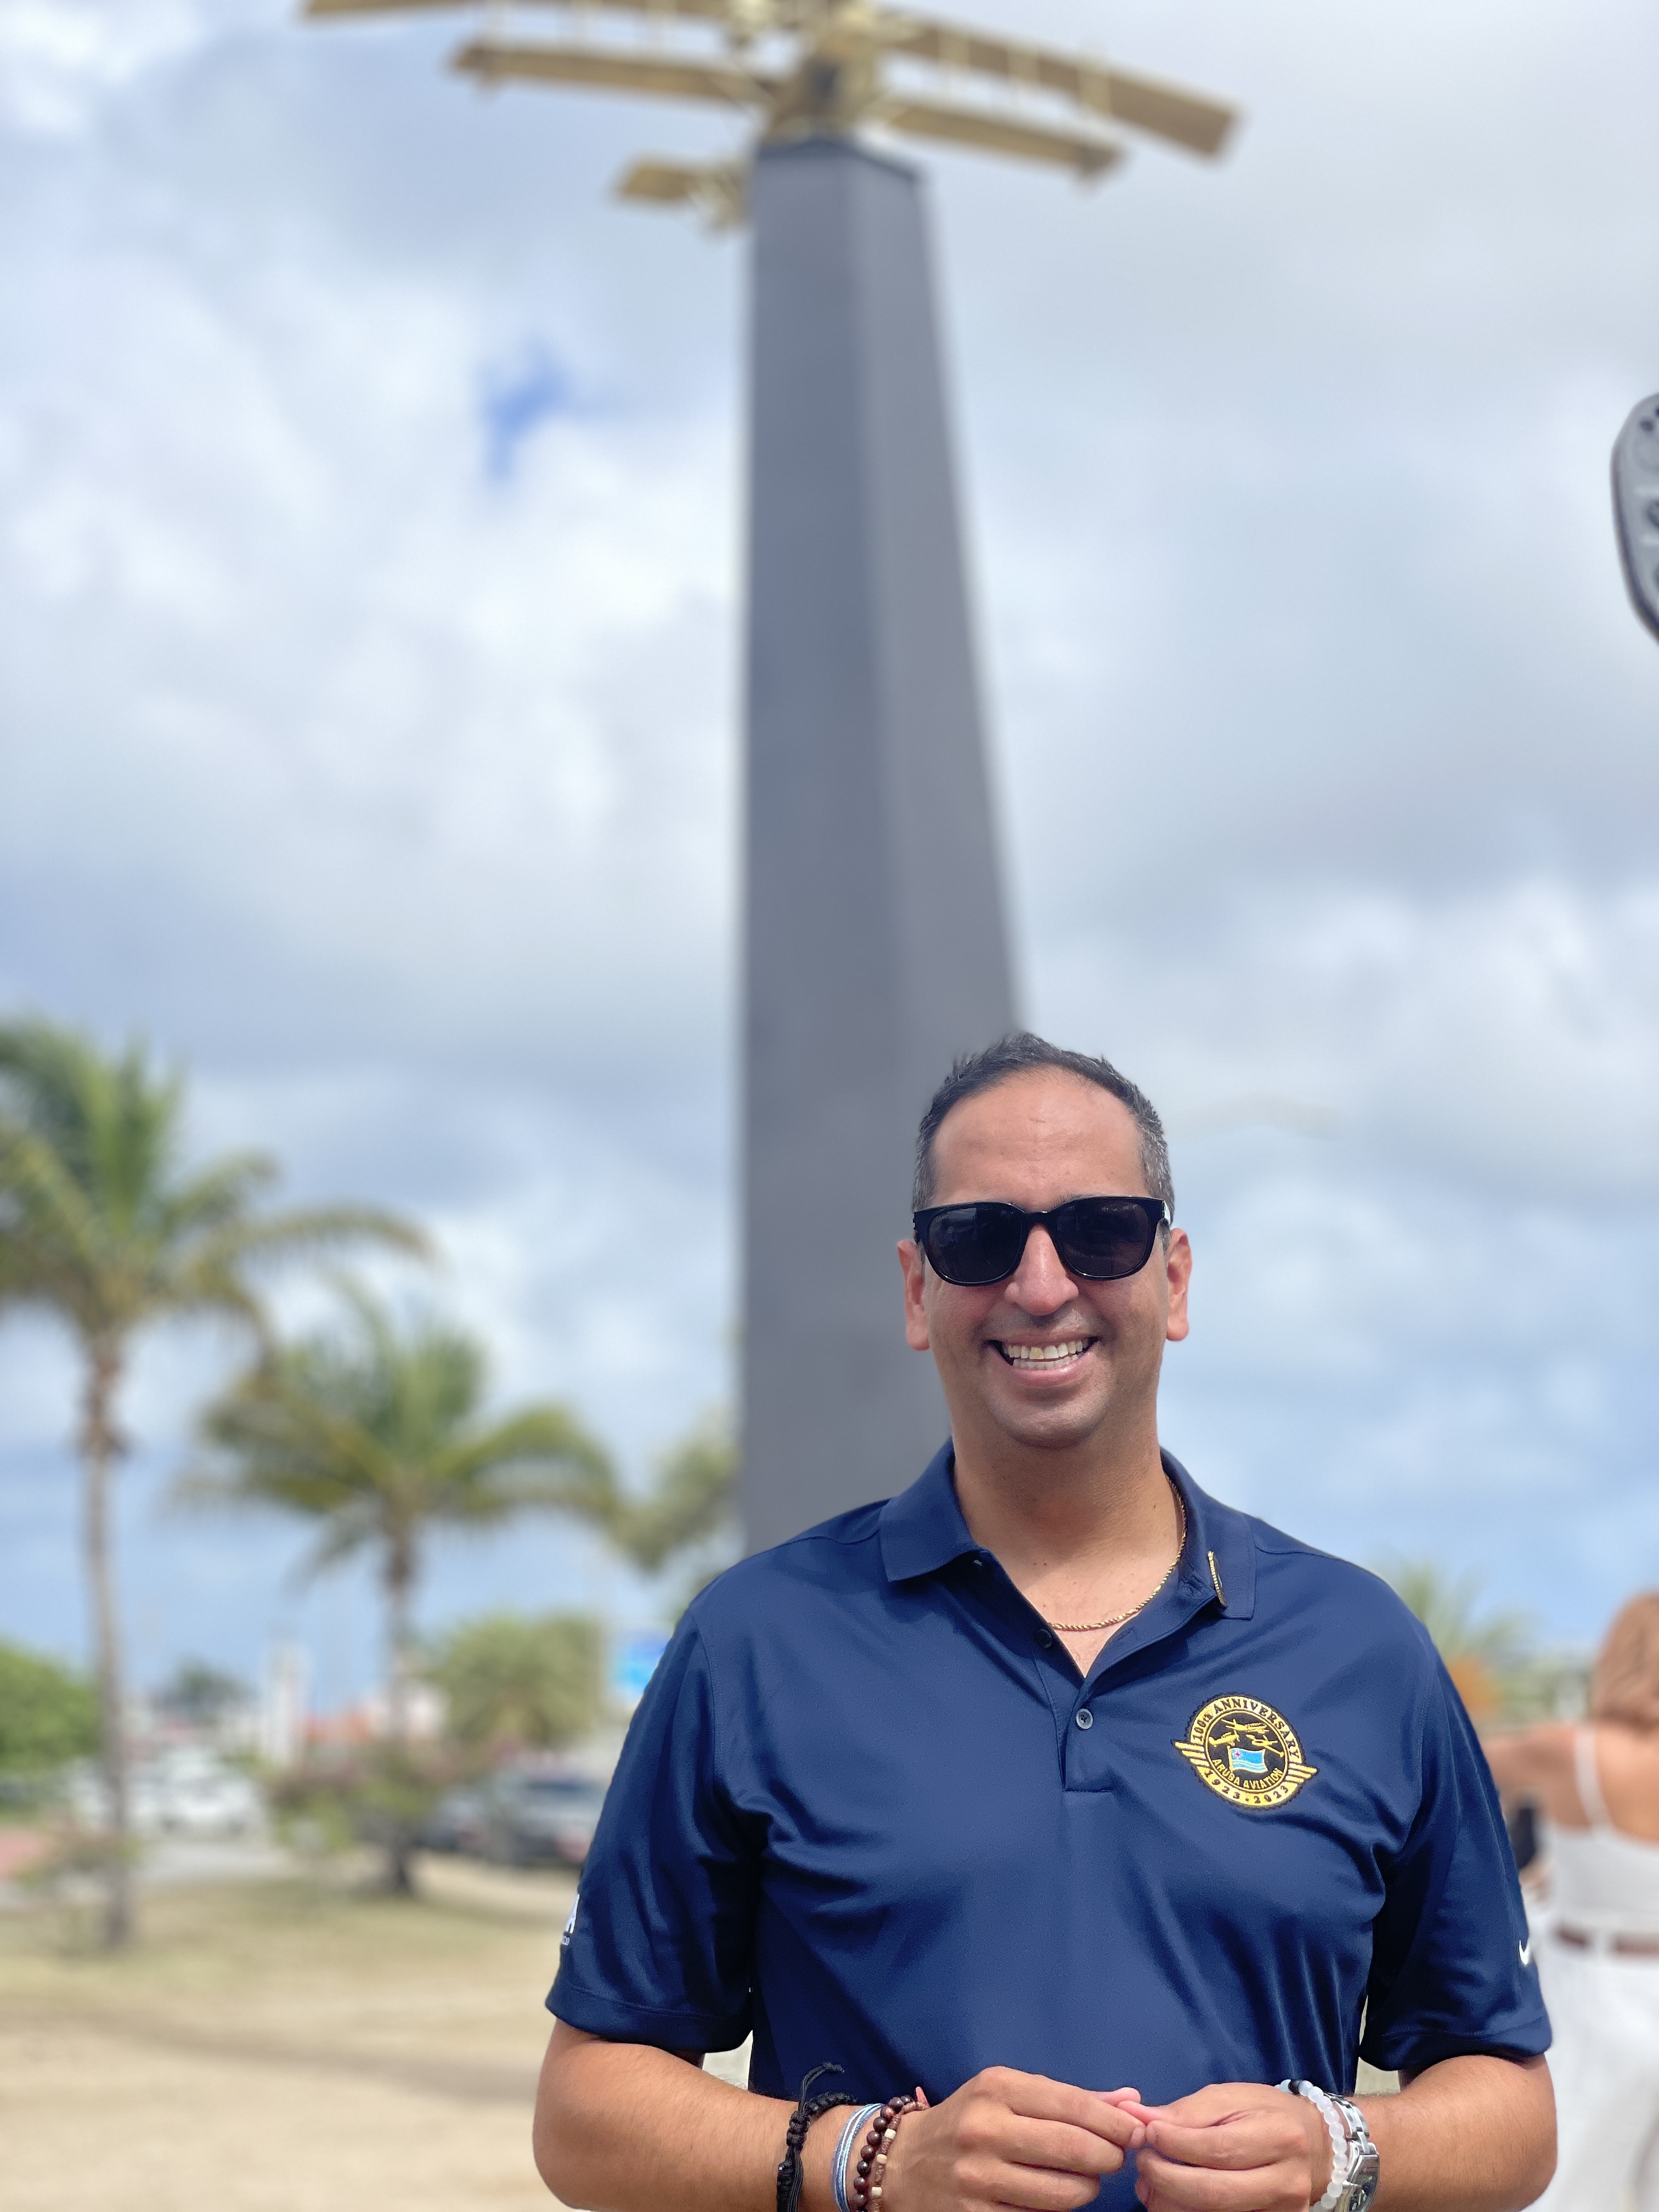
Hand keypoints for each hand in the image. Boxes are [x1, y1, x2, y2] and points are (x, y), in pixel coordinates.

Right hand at [884, 2067, 1146, 2211]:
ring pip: (1064, 2193)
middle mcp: (985, 2130)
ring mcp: (979, 2178)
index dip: (1114, 2122)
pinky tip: (1054, 2196)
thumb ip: (1069, 2098)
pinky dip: (1058, 2210)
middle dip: (1110, 2157)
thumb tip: (1132, 2102)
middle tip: (1117, 2158)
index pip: (1072, 2104)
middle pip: (1074, 2149)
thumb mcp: (1008, 2093)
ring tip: (1086, 2179)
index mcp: (996, 2089)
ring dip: (1089, 2189)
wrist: (902, 2165)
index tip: (1136, 2131)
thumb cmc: (968, 2122)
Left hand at [1125, 2083, 1330, 2211]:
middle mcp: (1285, 2181)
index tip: (1148, 2131)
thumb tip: (1141, 2118)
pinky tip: (1171, 2197)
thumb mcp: (1233, 2097)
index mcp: (1279, 2137)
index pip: (1218, 2148)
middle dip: (1167, 2179)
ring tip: (1150, 2181)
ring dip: (1171, 2202)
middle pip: (1215, 2193)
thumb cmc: (1268, 2114)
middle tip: (1143, 2162)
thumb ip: (1188, 2111)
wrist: (1317, 2147)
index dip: (1176, 2143)